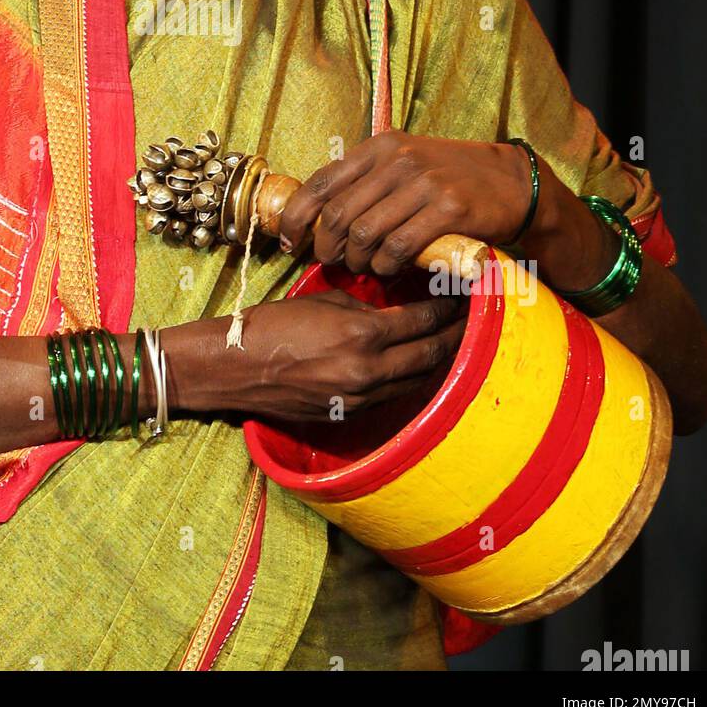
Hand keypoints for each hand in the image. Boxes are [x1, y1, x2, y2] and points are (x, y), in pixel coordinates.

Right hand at [172, 289, 467, 423]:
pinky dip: (408, 376)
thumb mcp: (323, 300)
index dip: (448, 307)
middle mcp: (368, 371)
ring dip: (436, 359)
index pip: (423, 320)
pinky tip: (413, 361)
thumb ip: (363, 304)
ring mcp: (360, 397)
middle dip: (455, 335)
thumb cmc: (272, 324)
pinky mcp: (350, 414)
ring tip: (450, 338)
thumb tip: (391, 305)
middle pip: (432, 355)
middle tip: (472, 317)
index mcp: (362, 335)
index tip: (465, 292)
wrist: (234, 367)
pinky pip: (392, 394)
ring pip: (417, 380)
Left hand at [277, 130, 529, 277]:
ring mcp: (424, 184)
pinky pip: (399, 247)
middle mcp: (398, 161)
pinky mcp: (448, 209)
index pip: (321, 183)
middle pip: (338, 214)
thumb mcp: (404, 163)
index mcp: (379, 147)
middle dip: (326, 246)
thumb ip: (365, 181)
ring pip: (366, 234)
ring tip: (363, 266)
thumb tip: (317, 215)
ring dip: (357, 260)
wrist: (511, 182)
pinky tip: (388, 270)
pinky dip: (386, 266)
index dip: (297, 217)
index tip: (289, 241)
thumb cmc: (448, 177)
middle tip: (330, 261)